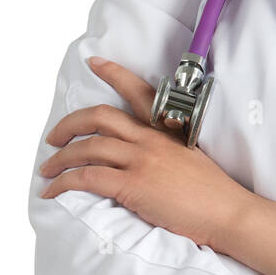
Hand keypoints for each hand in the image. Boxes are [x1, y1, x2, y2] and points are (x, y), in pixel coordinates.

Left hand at [38, 57, 252, 250]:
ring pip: (87, 148)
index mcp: (165, 130)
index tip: (95, 62)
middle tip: (54, 138)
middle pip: (99, 117)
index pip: (138, 91)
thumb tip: (142, 160)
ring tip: (48, 169)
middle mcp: (150, 139)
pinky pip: (86, 178)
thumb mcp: (190, 157)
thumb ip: (164, 152)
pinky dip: (63, 183)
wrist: (227, 212)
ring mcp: (141, 160)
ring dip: (60, 158)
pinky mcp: (133, 185)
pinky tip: (54, 190)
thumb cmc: (213, 193)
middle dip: (69, 125)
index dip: (113, 73)